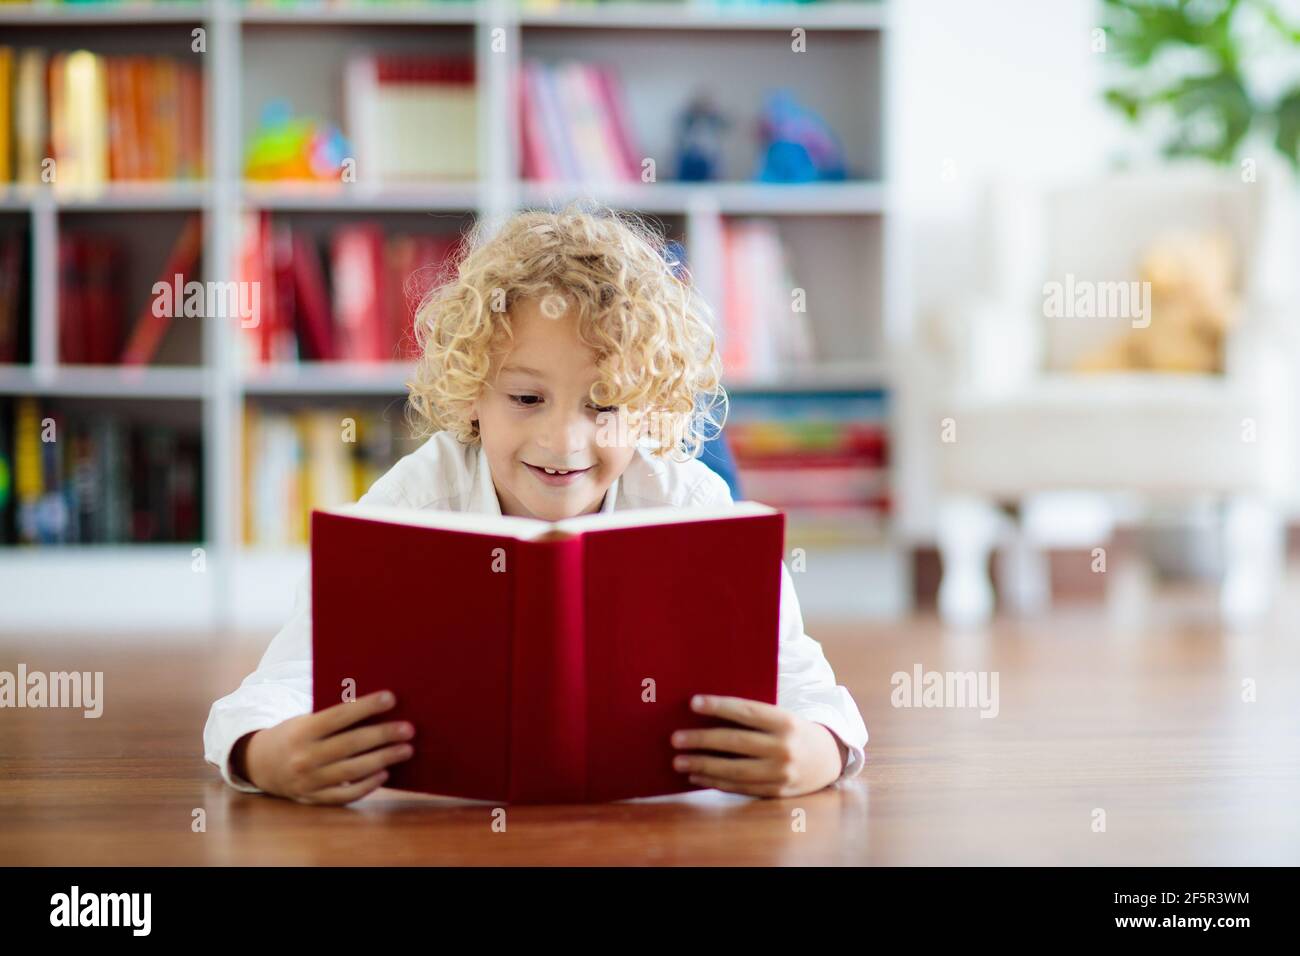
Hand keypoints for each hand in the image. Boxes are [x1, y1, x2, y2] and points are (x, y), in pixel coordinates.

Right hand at [241, 690, 415, 804]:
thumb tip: (377, 708)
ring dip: (383, 759)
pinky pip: (345, 795)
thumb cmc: (295, 734)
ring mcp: (308, 781)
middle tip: (409, 729)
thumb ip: (334, 717)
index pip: (338, 715)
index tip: (391, 698)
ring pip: (351, 771)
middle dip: (382, 736)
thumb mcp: (306, 719)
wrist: (261, 764)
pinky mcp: (313, 798)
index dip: (366, 706)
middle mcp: (304, 757)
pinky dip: (366, 785)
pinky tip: (384, 773)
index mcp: (301, 730)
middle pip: (350, 744)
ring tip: (406, 750)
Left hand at [671, 695, 846, 797]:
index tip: (693, 703)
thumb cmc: (793, 731)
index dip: (719, 707)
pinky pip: (740, 788)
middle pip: (735, 743)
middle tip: (676, 738)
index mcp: (786, 722)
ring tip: (679, 761)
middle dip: (702, 740)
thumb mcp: (782, 716)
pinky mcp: (776, 792)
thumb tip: (706, 712)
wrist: (828, 759)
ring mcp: (781, 773)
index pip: (746, 712)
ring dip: (702, 766)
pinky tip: (696, 776)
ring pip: (734, 770)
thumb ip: (752, 716)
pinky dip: (715, 782)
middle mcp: (784, 748)